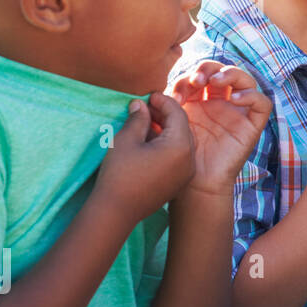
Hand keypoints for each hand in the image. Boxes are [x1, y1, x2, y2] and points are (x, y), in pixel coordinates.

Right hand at [97, 93, 194, 222]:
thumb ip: (138, 118)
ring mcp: (186, 173)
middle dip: (165, 115)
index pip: (177, 114)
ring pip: (181, 142)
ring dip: (166, 130)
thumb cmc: (119, 173)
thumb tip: (140, 104)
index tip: (148, 95)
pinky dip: (167, 145)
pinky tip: (149, 141)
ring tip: (145, 122)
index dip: (163, 101)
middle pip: (182, 128)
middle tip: (146, 107)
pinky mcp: (179, 183)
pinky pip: (178, 157)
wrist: (116, 212)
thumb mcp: (126, 139)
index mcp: (181, 146)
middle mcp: (190, 159)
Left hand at [169, 61, 272, 195]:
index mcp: (201, 100)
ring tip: (216, 81)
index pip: (201, 74)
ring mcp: (239, 113)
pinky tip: (235, 99)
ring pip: (246, 80)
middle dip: (209, 69)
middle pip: (224, 70)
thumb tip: (155, 92)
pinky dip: (252, 95)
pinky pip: (262, 103)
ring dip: (231, 74)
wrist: (194, 184)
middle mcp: (222, 103)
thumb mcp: (170, 125)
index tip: (174, 95)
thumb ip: (165, 106)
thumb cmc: (180, 156)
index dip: (188, 77)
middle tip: (197, 81)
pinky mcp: (253, 125)